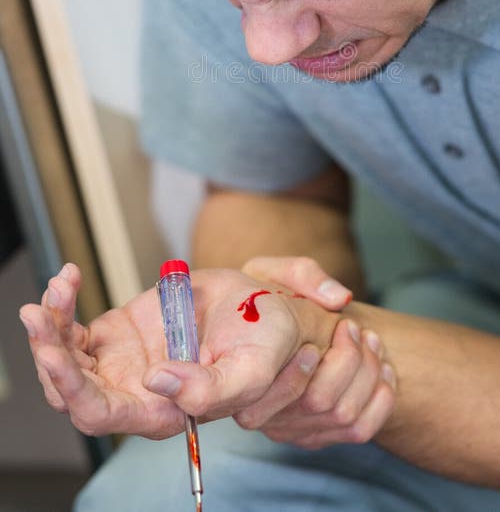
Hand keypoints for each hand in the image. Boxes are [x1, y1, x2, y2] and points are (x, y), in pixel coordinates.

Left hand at [19, 263, 338, 438]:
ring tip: (57, 287)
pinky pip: (74, 327)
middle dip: (47, 352)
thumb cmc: (268, 343)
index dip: (74, 390)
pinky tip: (69, 277)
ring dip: (50, 325)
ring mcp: (120, 362)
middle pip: (69, 388)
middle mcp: (133, 393)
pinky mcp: (116, 333)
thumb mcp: (253, 367)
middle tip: (39, 315)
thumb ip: (213, 388)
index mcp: (162, 412)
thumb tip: (157, 381)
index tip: (59, 353)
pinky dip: (64, 303)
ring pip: (65, 358)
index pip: (102, 414)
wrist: (266, 307)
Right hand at [238, 256, 395, 447]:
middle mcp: (263, 414)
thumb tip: (340, 299)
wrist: (249, 321)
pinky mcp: (311, 434)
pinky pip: (357, 432)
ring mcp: (288, 428)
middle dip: (355, 360)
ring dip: (370, 374)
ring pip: (345, 417)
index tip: (342, 325)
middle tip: (355, 327)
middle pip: (325, 403)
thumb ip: (301, 275)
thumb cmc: (257, 296)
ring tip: (370, 340)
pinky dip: (381, 402)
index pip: (303, 390)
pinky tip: (383, 372)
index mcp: (249, 379)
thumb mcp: (268, 272)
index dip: (337, 359)